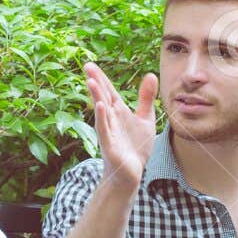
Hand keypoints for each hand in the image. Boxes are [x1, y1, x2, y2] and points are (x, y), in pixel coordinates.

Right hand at [84, 62, 156, 185]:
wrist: (131, 173)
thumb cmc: (135, 147)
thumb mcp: (145, 119)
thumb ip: (146, 98)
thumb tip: (150, 74)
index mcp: (118, 112)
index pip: (109, 91)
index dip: (101, 78)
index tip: (91, 64)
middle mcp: (111, 119)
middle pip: (103, 97)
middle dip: (96, 82)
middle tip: (87, 66)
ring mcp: (109, 132)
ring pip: (101, 111)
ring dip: (96, 97)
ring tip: (91, 81)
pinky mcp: (110, 145)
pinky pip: (105, 129)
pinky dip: (102, 118)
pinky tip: (100, 106)